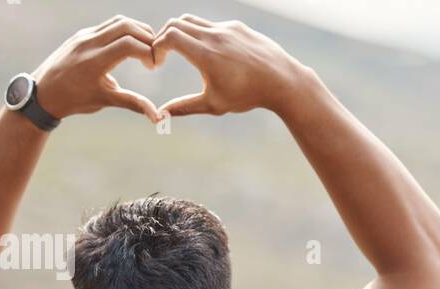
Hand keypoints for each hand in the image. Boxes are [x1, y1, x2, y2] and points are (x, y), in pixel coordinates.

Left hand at [32, 16, 160, 122]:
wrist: (43, 93)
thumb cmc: (74, 100)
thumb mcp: (105, 100)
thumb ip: (133, 103)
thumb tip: (158, 118)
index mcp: (95, 61)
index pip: (129, 44)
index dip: (148, 52)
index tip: (154, 67)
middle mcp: (89, 43)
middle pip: (127, 26)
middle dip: (147, 38)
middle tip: (154, 56)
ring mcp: (85, 36)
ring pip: (118, 22)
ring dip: (137, 31)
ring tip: (145, 50)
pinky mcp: (83, 34)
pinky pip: (108, 26)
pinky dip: (125, 32)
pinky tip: (130, 48)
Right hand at [153, 15, 306, 116]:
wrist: (281, 81)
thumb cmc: (247, 96)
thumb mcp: (214, 105)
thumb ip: (185, 107)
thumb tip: (160, 116)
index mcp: (206, 54)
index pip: (169, 37)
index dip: (158, 46)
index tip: (158, 61)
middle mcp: (215, 36)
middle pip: (176, 24)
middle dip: (165, 37)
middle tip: (164, 53)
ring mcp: (227, 29)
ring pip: (194, 21)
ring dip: (183, 33)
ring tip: (182, 50)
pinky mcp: (238, 27)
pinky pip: (213, 26)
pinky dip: (204, 35)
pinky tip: (209, 52)